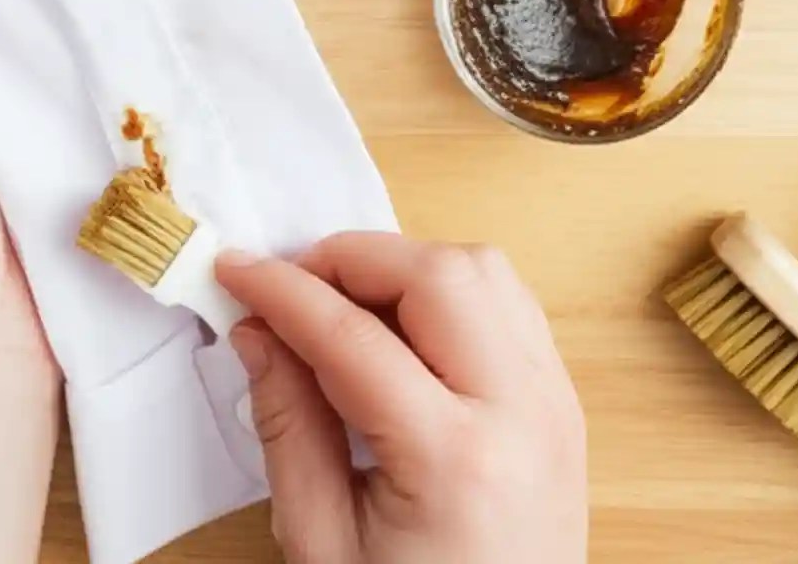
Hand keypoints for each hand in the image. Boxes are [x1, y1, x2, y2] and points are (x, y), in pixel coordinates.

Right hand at [216, 233, 587, 563]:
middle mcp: (523, 415)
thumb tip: (258, 332)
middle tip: (292, 292)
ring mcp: (555, 404)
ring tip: (343, 311)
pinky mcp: (562, 404)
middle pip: (438, 273)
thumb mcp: (323, 541)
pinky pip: (508, 305)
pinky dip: (447, 294)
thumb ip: (288, 426)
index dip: (281, 290)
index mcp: (454, 461)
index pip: (351, 335)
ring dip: (403, 269)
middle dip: (351, 261)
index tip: (234, 270)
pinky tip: (399, 335)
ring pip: (484, 271)